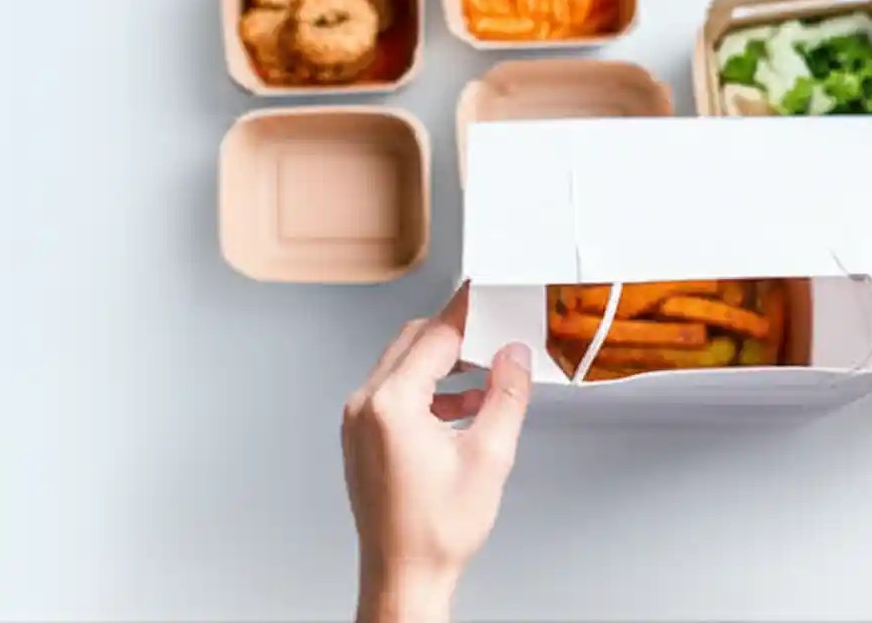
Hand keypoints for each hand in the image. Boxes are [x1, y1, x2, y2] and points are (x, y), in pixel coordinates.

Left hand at [342, 287, 532, 622]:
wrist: (404, 576)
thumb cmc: (435, 531)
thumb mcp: (490, 456)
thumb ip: (506, 396)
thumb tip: (513, 357)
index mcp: (391, 404)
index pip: (435, 336)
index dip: (467, 312)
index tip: (485, 294)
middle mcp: (365, 407)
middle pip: (413, 343)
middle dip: (456, 335)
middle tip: (492, 331)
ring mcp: (359, 423)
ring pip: (403, 367)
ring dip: (444, 364)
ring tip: (486, 376)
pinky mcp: (362, 439)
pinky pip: (394, 394)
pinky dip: (429, 390)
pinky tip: (463, 407)